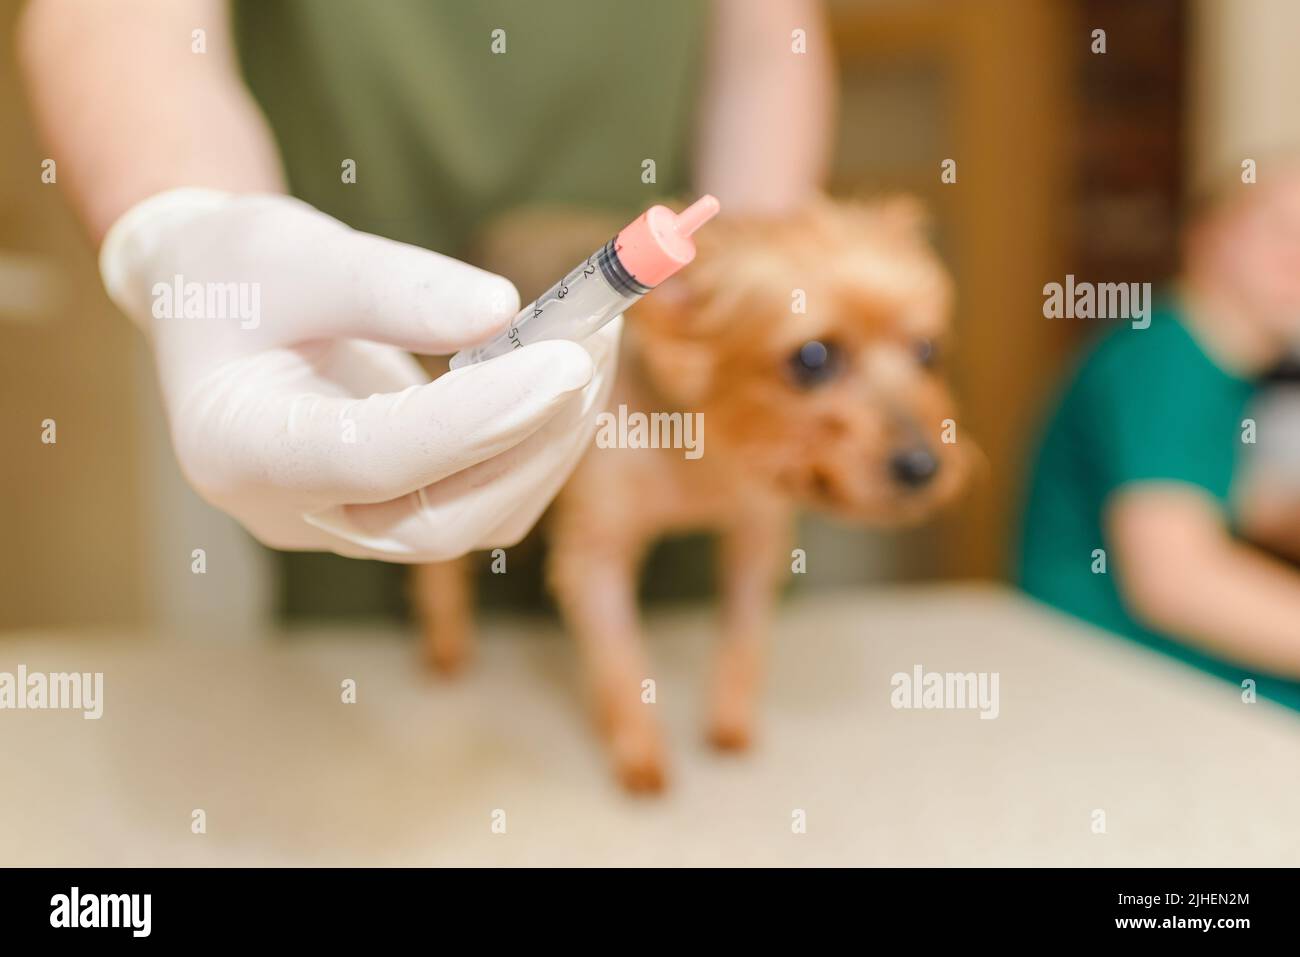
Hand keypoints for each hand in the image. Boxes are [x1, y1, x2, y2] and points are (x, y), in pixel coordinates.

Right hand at [100, 188, 619, 561]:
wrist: (215, 303)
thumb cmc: (237, 271)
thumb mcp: (292, 250)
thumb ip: (392, 286)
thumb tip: (504, 311)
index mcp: (239, 452)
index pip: (372, 460)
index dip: (476, 420)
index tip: (562, 362)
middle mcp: (295, 511)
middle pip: (437, 523)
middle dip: (530, 442)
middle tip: (590, 352)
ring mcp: (350, 523)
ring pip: (477, 521)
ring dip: (549, 441)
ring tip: (591, 346)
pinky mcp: (399, 511)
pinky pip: (486, 501)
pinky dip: (537, 444)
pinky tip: (563, 375)